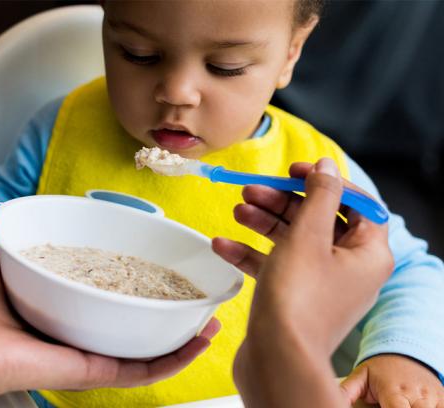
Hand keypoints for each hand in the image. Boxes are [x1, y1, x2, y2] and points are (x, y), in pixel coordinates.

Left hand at [0, 242, 219, 406]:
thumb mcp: (0, 260)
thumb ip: (19, 238)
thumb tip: (29, 214)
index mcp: (63, 309)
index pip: (109, 298)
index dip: (139, 286)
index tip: (164, 270)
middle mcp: (80, 334)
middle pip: (135, 326)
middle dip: (170, 313)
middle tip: (198, 297)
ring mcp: (90, 355)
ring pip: (148, 350)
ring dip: (184, 336)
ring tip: (211, 319)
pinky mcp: (92, 371)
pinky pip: (141, 369)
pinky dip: (175, 357)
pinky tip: (198, 340)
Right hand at [213, 159, 393, 353]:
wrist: (277, 360)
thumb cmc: (298, 298)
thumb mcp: (308, 235)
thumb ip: (319, 195)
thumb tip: (326, 166)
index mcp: (367, 253)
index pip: (355, 203)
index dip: (324, 181)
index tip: (294, 170)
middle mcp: (348, 268)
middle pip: (317, 219)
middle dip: (282, 202)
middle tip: (252, 191)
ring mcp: (319, 285)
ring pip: (292, 241)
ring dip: (263, 222)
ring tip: (237, 210)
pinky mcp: (293, 299)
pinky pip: (274, 266)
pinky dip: (251, 253)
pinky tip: (222, 245)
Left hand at [341, 354, 443, 406]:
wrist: (406, 354)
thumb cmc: (381, 369)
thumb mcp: (361, 375)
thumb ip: (347, 390)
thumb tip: (332, 399)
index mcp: (393, 389)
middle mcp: (416, 393)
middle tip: (389, 407)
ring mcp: (432, 397)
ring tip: (402, 405)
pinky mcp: (443, 398)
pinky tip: (422, 406)